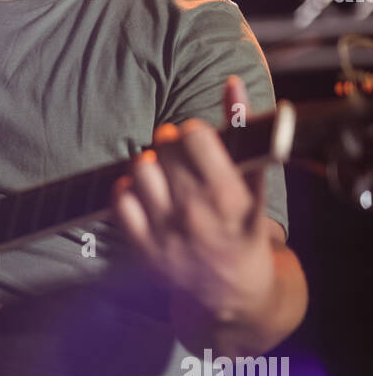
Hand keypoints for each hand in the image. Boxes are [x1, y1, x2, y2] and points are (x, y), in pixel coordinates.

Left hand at [111, 75, 276, 322]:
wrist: (233, 292)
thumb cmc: (245, 230)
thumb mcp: (255, 185)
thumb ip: (244, 131)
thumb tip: (231, 83)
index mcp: (229, 196)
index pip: (194, 138)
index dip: (194, 133)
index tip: (198, 141)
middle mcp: (195, 213)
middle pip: (165, 150)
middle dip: (171, 146)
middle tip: (179, 158)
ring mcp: (167, 232)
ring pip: (140, 170)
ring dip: (149, 164)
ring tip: (161, 173)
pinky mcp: (144, 248)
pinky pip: (120, 201)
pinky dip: (126, 189)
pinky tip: (143, 192)